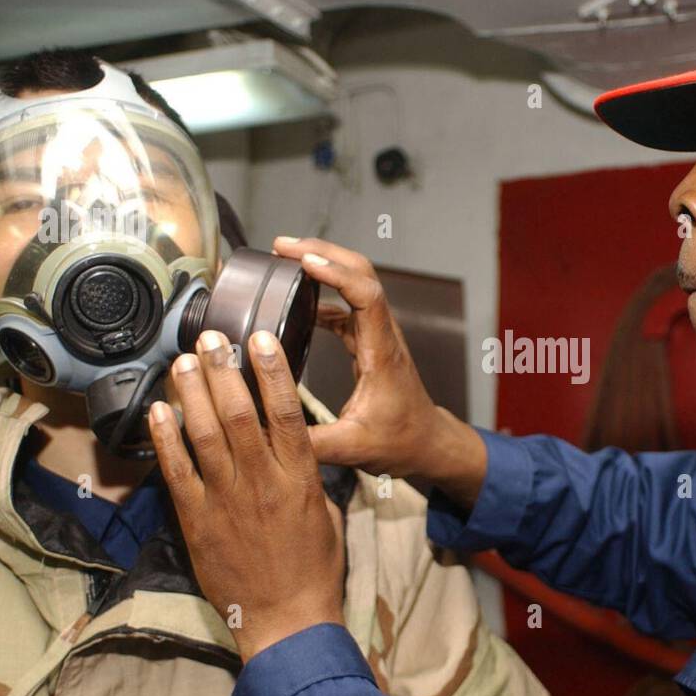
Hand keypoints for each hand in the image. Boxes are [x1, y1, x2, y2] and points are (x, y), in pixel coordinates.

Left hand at [148, 328, 345, 662]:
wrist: (287, 620)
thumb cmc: (313, 569)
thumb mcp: (324, 512)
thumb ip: (306, 474)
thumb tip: (293, 444)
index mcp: (300, 478)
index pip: (284, 412)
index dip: (270, 371)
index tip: (259, 338)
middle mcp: (262, 482)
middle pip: (238, 414)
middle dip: (223, 369)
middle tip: (211, 337)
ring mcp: (226, 501)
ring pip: (203, 435)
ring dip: (191, 393)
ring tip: (184, 361)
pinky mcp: (197, 521)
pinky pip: (176, 472)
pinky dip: (165, 438)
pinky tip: (159, 410)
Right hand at [272, 235, 486, 508]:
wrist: (427, 444)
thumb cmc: (401, 442)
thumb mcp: (354, 449)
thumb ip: (313, 444)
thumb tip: (268, 436)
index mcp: (381, 353)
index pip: (366, 295)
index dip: (335, 272)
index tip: (303, 261)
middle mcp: (382, 336)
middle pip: (361, 274)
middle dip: (324, 253)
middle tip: (282, 246)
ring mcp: (377, 336)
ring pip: (354, 284)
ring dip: (323, 266)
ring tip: (283, 260)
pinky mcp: (369, 343)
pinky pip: (346, 307)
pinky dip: (322, 295)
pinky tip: (296, 300)